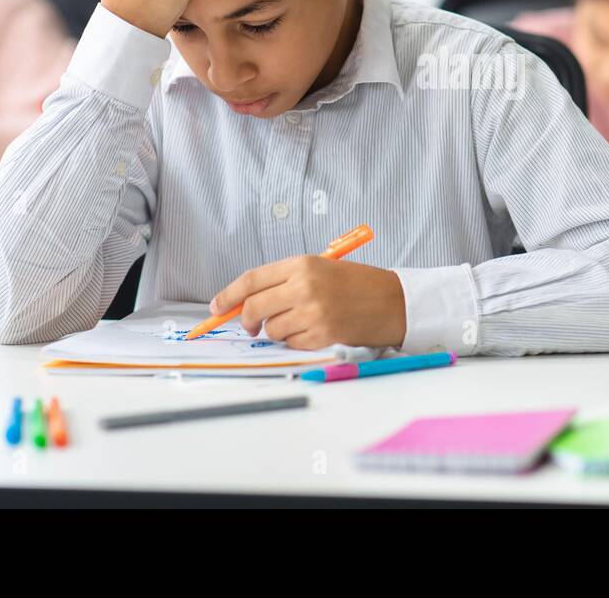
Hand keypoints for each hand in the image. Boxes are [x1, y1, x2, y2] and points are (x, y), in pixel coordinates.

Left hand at [210, 255, 406, 350]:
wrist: (392, 301)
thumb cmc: (357, 283)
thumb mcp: (320, 269)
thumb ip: (284, 281)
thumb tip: (246, 301)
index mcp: (301, 264)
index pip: (251, 280)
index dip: (228, 295)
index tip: (216, 307)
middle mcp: (303, 286)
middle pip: (254, 307)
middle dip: (245, 320)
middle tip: (249, 325)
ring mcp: (312, 312)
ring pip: (271, 329)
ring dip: (277, 330)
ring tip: (299, 322)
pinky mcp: (321, 334)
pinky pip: (291, 343)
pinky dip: (295, 341)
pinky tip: (313, 330)